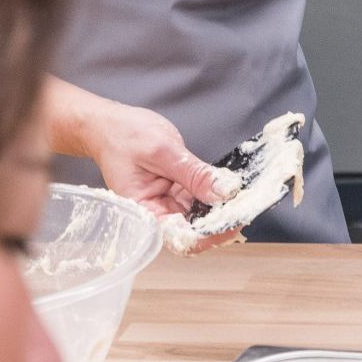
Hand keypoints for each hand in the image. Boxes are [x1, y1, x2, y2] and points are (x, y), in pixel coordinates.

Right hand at [47, 83, 236, 217]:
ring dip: (225, 208)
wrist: (110, 125)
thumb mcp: (162, 151)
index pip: (180, 237)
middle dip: (223, 221)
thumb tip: (225, 192)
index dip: (209, 236)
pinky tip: (235, 186)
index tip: (235, 223)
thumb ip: (194, 174)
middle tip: (250, 207)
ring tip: (249, 197)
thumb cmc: (124, 137)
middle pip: (196, 229)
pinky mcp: (180, 188)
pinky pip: (203, 196)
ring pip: (203, 214)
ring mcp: (171, 201)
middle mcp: (159, 211)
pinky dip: (219, 192)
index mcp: (145, 212)